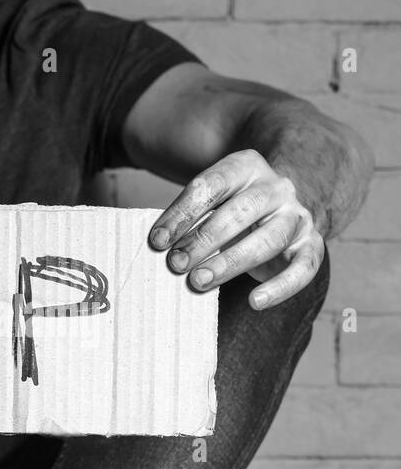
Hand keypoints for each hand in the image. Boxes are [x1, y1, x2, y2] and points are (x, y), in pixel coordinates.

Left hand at [148, 148, 324, 310]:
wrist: (280, 205)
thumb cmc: (231, 206)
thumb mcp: (211, 200)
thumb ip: (190, 216)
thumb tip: (160, 245)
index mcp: (245, 166)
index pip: (209, 186)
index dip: (181, 214)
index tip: (157, 241)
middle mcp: (276, 188)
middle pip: (239, 212)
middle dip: (203, 240)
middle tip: (176, 264)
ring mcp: (297, 216)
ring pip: (269, 239)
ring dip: (231, 262)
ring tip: (199, 281)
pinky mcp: (311, 245)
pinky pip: (303, 268)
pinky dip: (280, 287)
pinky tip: (255, 302)